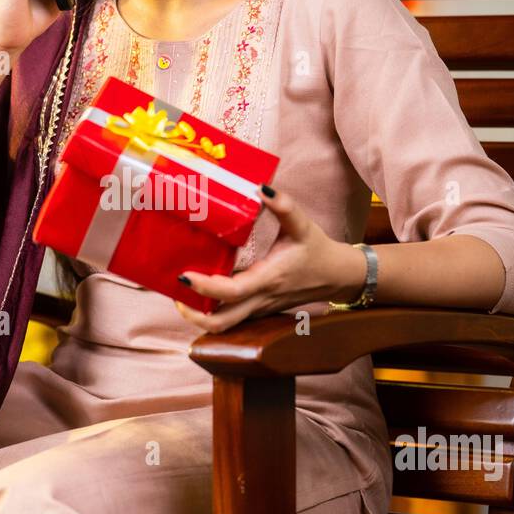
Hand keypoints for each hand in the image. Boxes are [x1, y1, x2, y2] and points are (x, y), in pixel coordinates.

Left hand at [174, 185, 367, 331]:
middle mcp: (261, 299)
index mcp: (268, 278)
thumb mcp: (303, 225)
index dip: (204, 287)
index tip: (184, 275)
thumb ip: (284, 206)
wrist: (337, 277)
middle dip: (194, 313)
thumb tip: (262, 188)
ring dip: (201, 316)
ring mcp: (259, 308)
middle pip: (221, 322)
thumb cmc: (318, 251)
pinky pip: (232, 318)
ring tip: (183, 296)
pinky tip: (202, 294)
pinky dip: (213, 311)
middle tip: (175, 293)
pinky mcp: (259, 309)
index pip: (231, 292)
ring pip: (225, 326)